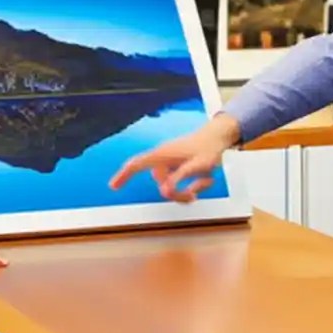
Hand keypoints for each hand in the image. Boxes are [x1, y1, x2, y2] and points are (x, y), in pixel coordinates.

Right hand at [108, 113, 240, 202]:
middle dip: (177, 194)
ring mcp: (171, 162)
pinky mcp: (178, 166)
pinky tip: (205, 178)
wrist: (220, 136)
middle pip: (161, 184)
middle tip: (193, 196)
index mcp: (163, 154)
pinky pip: (181, 182)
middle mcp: (164, 158)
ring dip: (187, 190)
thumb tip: (164, 191)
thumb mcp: (197, 166)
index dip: (123, 175)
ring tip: (204, 183)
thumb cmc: (209, 148)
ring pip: (172, 186)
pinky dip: (193, 184)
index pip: (137, 164)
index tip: (113, 187)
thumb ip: (180, 178)